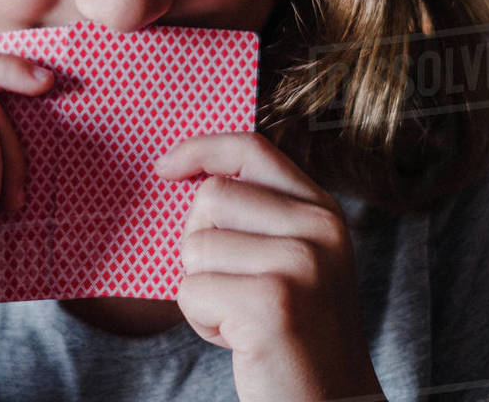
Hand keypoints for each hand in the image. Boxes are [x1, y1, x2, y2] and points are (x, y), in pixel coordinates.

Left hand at [154, 132, 384, 401]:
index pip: (252, 148)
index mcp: (322, 210)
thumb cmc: (293, 332)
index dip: (201, 149)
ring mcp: (301, 264)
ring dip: (202, 290)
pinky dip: (201, 321)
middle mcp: (320, 229)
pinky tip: (240, 339)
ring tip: (242, 318)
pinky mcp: (272, 304)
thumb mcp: (291, 258)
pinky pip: (192, 291)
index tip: (165, 168)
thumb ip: (256, 213)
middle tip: (235, 289)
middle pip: (212, 196)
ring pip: (197, 247)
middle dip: (201, 245)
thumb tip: (183, 173)